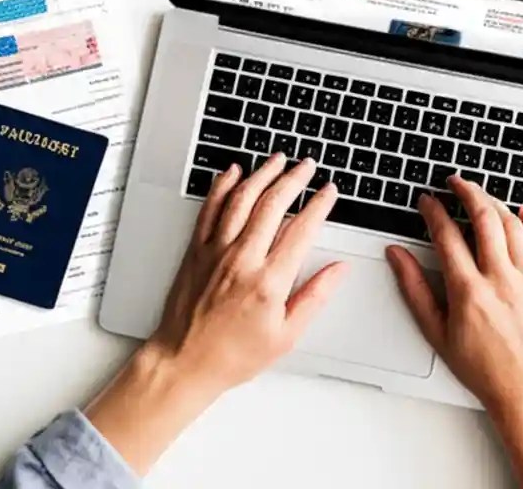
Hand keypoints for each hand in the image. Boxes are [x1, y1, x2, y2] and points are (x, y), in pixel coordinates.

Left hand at [86, 154, 347, 474]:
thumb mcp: (286, 336)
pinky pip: (210, 210)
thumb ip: (314, 297)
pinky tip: (233, 173)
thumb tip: (338, 271)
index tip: (329, 192)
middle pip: (273, 205)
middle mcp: (242, 260)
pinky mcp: (195, 251)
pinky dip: (222, 186)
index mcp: (269, 282)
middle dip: (294, 179)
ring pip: (241, 199)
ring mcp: (216, 252)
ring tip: (277, 160)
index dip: (319, 205)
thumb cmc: (233, 355)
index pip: (302, 230)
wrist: (184, 362)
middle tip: (307, 166)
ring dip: (262, 174)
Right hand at [386, 176, 522, 488]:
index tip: (428, 201)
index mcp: (469, 292)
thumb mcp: (437, 333)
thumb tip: (397, 256)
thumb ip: (415, 289)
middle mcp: (501, 280)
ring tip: (482, 196)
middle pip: (484, 218)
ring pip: (513, 226)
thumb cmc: (484, 370)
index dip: (434, 211)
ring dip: (495, 203)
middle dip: (467, 192)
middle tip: (456, 183)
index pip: (447, 236)